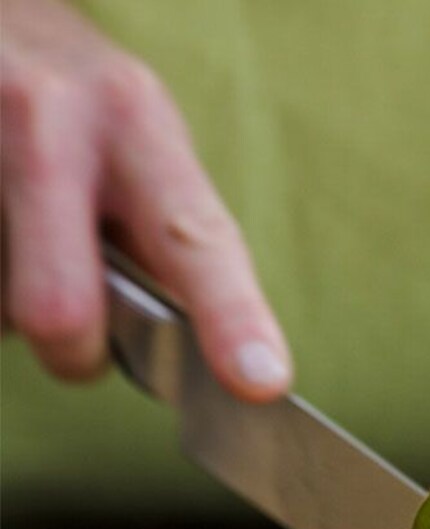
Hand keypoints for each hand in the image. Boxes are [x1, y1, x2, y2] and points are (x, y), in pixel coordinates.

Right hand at [1, 0, 289, 397]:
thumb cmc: (78, 104)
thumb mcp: (146, 146)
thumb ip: (174, 240)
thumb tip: (213, 349)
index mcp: (135, 122)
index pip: (192, 237)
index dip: (230, 317)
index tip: (262, 381)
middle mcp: (48, 122)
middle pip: (60, 312)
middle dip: (77, 354)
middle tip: (86, 337)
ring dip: (14, 307)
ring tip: (23, 238)